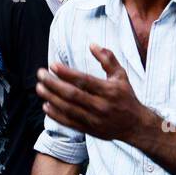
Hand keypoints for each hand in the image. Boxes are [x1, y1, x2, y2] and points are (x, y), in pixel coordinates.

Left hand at [37, 45, 152, 141]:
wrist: (135, 125)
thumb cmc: (126, 97)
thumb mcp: (121, 75)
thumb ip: (107, 59)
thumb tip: (92, 44)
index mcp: (109, 90)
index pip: (84, 80)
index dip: (67, 73)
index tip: (52, 65)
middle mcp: (101, 105)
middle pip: (72, 94)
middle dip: (53, 84)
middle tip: (40, 74)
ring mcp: (94, 119)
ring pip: (68, 108)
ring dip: (51, 98)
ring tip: (39, 87)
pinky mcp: (89, 130)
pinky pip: (69, 122)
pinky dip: (56, 114)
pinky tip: (46, 105)